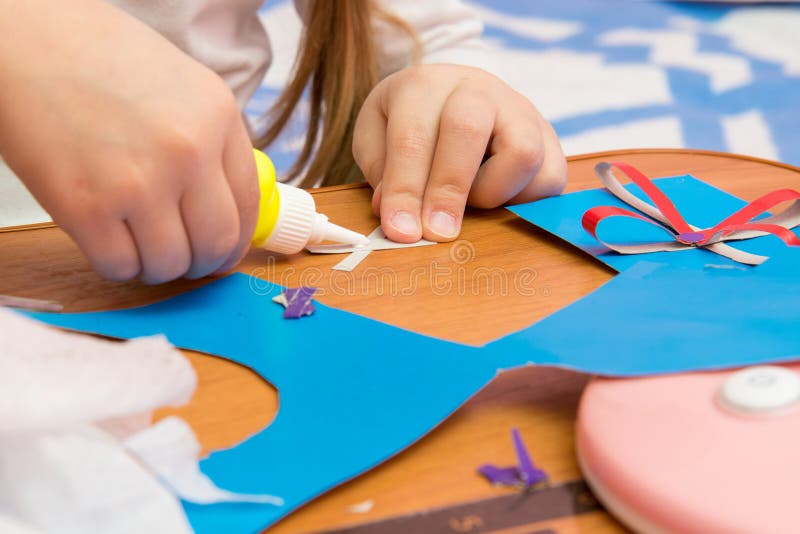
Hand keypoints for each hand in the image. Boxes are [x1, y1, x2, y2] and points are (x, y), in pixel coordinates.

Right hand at [0, 0, 258, 282]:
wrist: (26, 41)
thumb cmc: (99, 58)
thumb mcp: (185, 87)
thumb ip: (213, 143)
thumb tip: (227, 206)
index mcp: (219, 117)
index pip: (250, 206)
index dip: (236, 242)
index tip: (223, 253)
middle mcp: (188, 151)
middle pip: (216, 243)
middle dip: (200, 263)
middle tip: (182, 259)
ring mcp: (139, 181)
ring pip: (169, 264)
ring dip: (156, 267)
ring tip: (138, 245)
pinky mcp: (86, 207)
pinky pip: (119, 267)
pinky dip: (117, 266)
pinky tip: (108, 242)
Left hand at [353, 64, 565, 242]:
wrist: (456, 98)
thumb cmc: (412, 124)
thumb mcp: (377, 137)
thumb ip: (381, 173)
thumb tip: (400, 216)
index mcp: (425, 85)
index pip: (411, 137)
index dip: (405, 189)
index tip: (401, 230)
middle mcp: (477, 89)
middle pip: (466, 131)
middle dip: (447, 191)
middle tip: (435, 233)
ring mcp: (520, 110)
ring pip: (521, 152)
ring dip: (491, 192)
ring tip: (471, 202)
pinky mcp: (549, 139)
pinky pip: (547, 177)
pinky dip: (522, 200)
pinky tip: (497, 198)